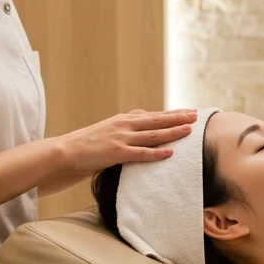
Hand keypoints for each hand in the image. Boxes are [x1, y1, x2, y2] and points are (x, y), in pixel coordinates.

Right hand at [56, 108, 198, 173]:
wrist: (67, 150)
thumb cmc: (88, 143)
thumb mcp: (109, 129)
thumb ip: (126, 127)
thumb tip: (142, 123)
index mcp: (124, 119)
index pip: (153, 114)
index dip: (172, 113)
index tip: (189, 111)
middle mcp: (125, 125)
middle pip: (157, 120)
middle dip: (178, 118)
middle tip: (196, 115)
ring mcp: (121, 138)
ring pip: (153, 134)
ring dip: (173, 132)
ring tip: (189, 130)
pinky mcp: (117, 152)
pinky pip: (141, 153)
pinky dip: (157, 153)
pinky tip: (170, 152)